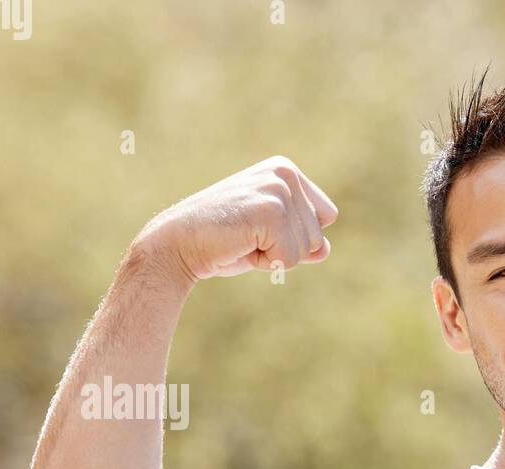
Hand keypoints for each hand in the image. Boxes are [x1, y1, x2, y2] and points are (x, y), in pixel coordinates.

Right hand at [138, 156, 338, 281]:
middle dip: (286, 249)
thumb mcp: (269, 237)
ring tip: (244, 240)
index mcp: (286, 170)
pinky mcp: (271, 212)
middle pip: (318, 236)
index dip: (296, 236)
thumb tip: (325, 249)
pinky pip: (290, 259)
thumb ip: (300, 239)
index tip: (260, 229)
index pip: (327, 217)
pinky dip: (266, 263)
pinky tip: (241, 246)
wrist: (178, 244)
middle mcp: (285, 173)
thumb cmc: (223, 241)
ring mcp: (278, 190)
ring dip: (275, 256)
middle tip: (248, 237)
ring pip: (307, 249)